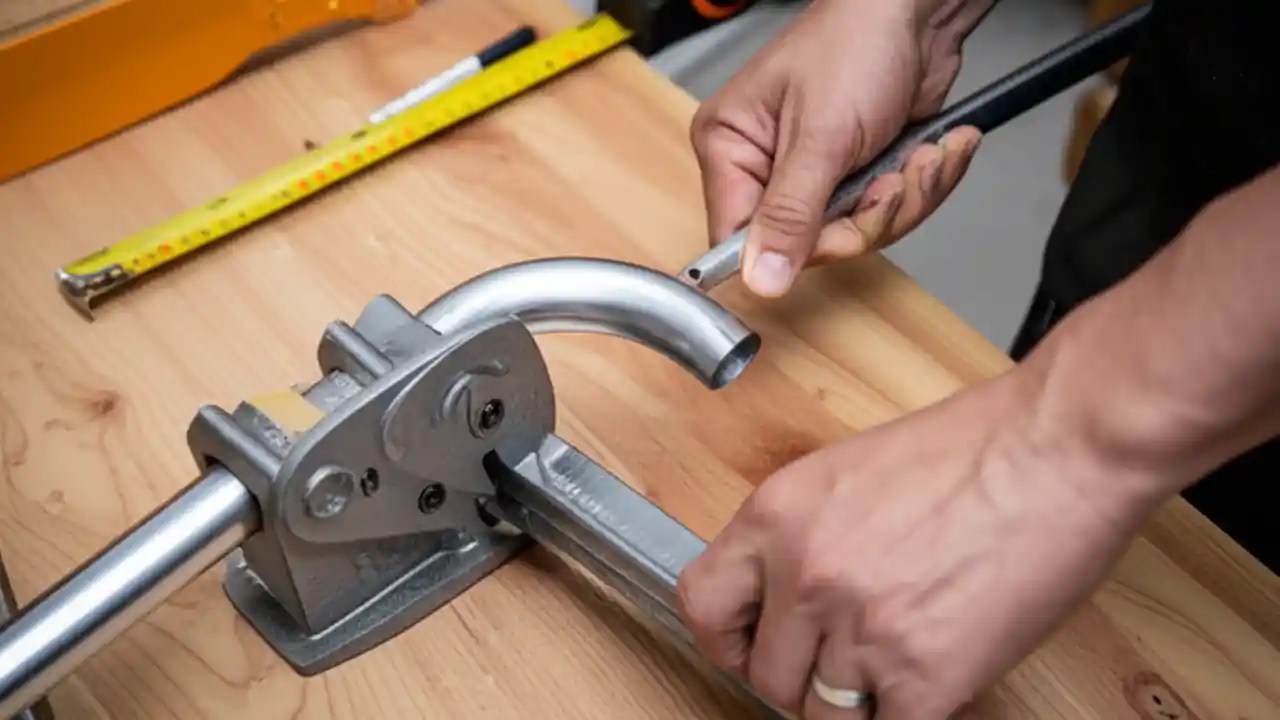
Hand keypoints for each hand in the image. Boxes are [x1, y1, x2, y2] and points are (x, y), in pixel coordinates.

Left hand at [676, 370, 1165, 717]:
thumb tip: (783, 593)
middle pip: (766, 676)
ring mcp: (862, 628)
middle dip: (801, 677)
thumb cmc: (973, 447)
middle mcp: (805, 574)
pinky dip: (906, 713)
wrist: (1058, 448)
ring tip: (893, 662)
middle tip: (843, 659)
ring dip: (854, 701)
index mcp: (777, 515)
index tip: (750, 646)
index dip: (726, 638)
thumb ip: (802, 534)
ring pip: (822, 716)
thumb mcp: (846, 472)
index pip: (702, 604)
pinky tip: (929, 677)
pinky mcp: (925, 675)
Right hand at [691, 0, 989, 296]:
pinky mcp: (854, 173)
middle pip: (806, 243)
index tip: (837, 233)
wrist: (917, 11)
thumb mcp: (821, 135)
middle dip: (868, 216)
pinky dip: (919, 186)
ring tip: (923, 157)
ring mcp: (812, 172)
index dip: (789, 250)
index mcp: (729, 146)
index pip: (737, 236)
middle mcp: (764, 165)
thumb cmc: (856, 42)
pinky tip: (933, 152)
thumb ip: (790, 214)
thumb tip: (758, 277)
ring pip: (854, 231)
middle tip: (893, 180)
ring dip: (904, 199)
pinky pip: (884, 213)